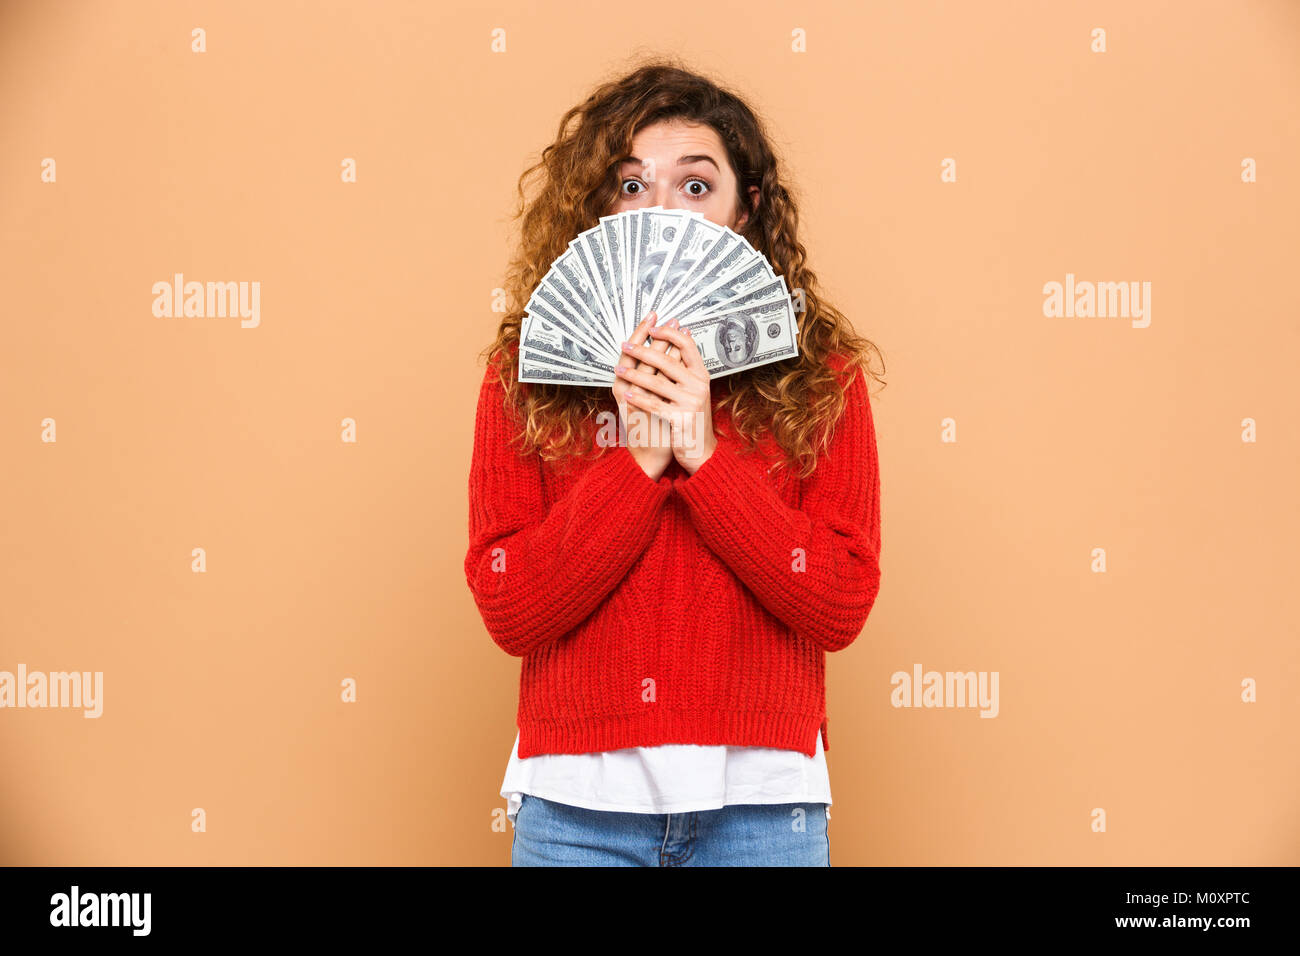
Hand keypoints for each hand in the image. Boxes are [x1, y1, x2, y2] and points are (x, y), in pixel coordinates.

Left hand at [617, 319, 716, 474]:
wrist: (701, 449)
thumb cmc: (692, 418)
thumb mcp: (693, 390)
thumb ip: (684, 370)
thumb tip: (674, 342)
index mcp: (701, 375)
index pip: (686, 345)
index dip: (668, 334)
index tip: (651, 328)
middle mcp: (699, 386)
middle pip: (668, 361)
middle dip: (643, 351)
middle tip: (626, 344)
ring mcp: (691, 402)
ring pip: (657, 383)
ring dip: (634, 374)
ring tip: (619, 370)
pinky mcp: (681, 419)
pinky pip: (655, 405)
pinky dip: (640, 399)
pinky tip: (629, 394)